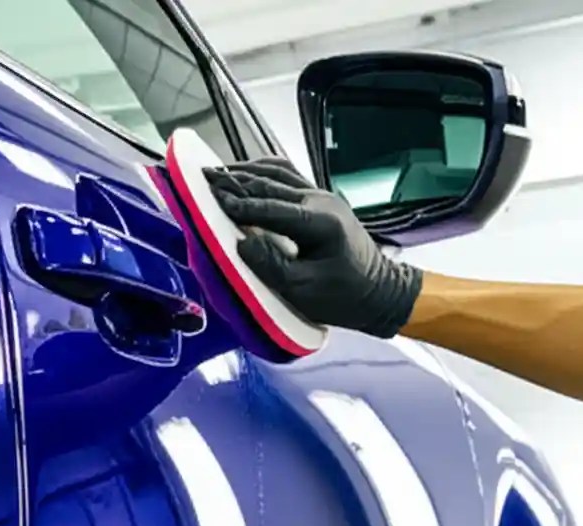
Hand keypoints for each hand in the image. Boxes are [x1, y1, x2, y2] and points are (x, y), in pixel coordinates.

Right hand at [203, 158, 423, 338]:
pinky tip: (246, 174)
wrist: (380, 292)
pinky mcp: (320, 201)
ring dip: (246, 171)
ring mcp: (322, 197)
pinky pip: (287, 177)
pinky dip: (263, 173)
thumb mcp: (304, 291)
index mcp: (320, 223)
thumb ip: (271, 266)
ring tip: (217, 172)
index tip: (209, 199)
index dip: (238, 204)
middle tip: (203, 176)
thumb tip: (242, 242)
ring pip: (278, 173)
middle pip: (270, 183)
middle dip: (235, 180)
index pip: (270, 207)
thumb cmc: (344, 297)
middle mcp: (321, 201)